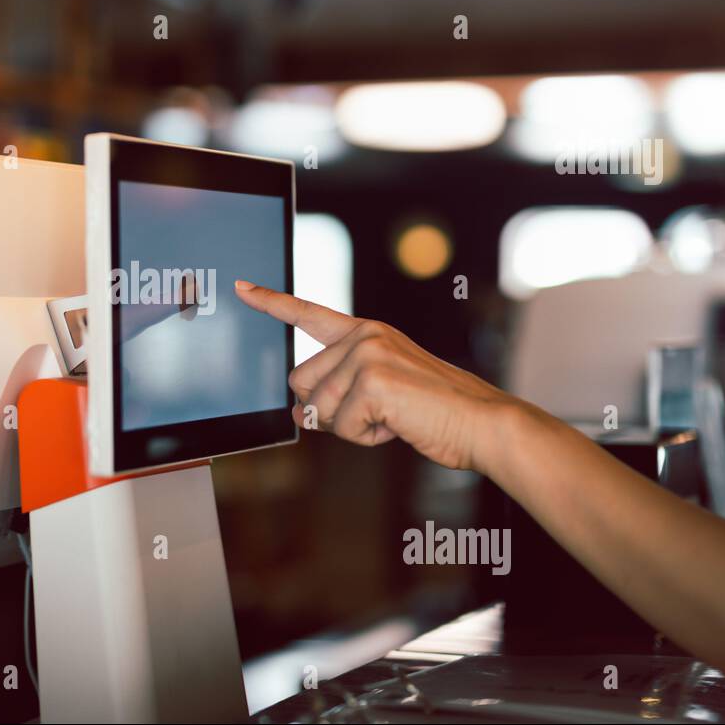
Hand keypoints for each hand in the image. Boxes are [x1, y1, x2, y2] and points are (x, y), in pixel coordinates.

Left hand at [235, 280, 516, 472]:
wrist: (482, 423)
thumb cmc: (436, 412)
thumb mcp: (381, 393)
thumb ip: (339, 392)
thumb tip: (299, 413)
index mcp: (367, 333)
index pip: (309, 314)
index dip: (271, 302)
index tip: (242, 288)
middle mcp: (365, 336)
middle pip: (301, 382)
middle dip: (328, 410)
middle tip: (374, 413)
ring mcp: (368, 355)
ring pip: (320, 408)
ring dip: (352, 426)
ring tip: (394, 417)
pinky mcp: (373, 381)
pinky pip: (343, 427)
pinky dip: (368, 437)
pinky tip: (399, 425)